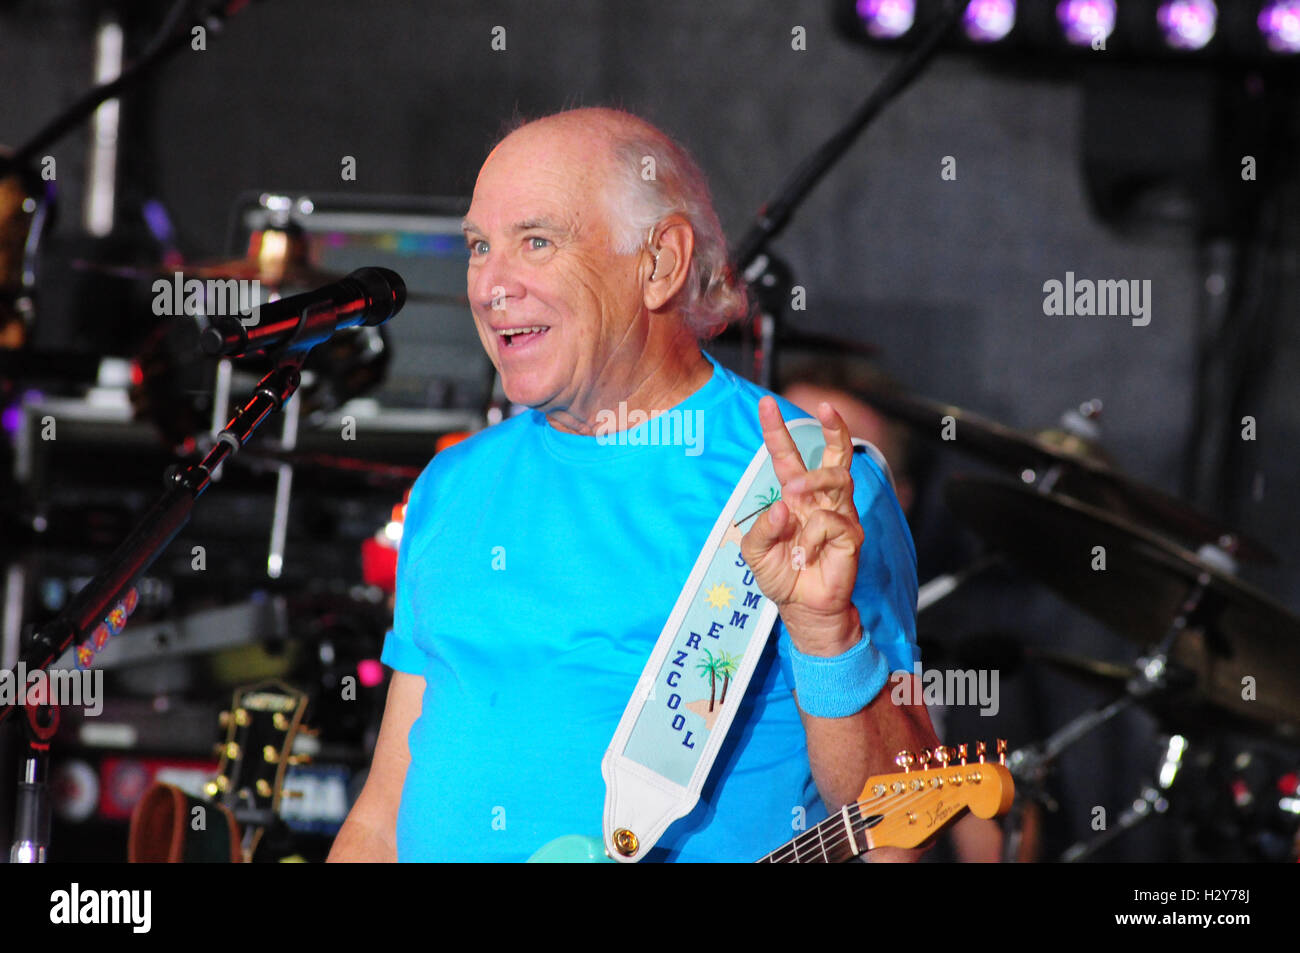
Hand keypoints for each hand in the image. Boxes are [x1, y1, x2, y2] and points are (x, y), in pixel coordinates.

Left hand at [741, 397, 863, 655]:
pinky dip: (813, 537)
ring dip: (812, 480)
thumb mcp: (755, 552)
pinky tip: (807, 554)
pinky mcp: (851, 534)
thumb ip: (761, 527)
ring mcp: (839, 514)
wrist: (802, 608)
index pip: (788, 456)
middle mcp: (820, 499)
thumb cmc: (782, 575)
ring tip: (792, 496)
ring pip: (836, 477)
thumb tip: (782, 506)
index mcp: (794, 497)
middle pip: (834, 454)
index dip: (777, 430)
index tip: (766, 404)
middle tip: (824, 408)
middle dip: (834, 426)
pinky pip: (831, 521)